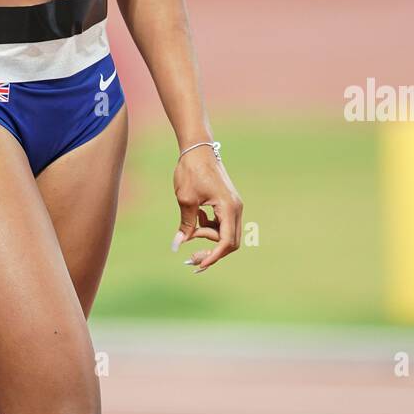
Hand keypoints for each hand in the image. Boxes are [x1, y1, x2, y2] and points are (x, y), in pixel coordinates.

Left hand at [171, 143, 242, 272]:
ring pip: (225, 233)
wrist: (197, 148)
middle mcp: (236, 208)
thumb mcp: (185, 199)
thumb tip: (178, 246)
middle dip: (212, 251)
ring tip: (189, 231)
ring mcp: (233, 205)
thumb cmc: (191, 170)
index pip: (226, 242)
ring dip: (208, 237)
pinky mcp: (227, 203)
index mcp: (229, 208)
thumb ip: (186, 225)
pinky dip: (209, 227)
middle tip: (191, 258)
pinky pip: (221, 223)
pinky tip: (196, 218)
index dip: (214, 256)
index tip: (198, 265)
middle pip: (230, 242)